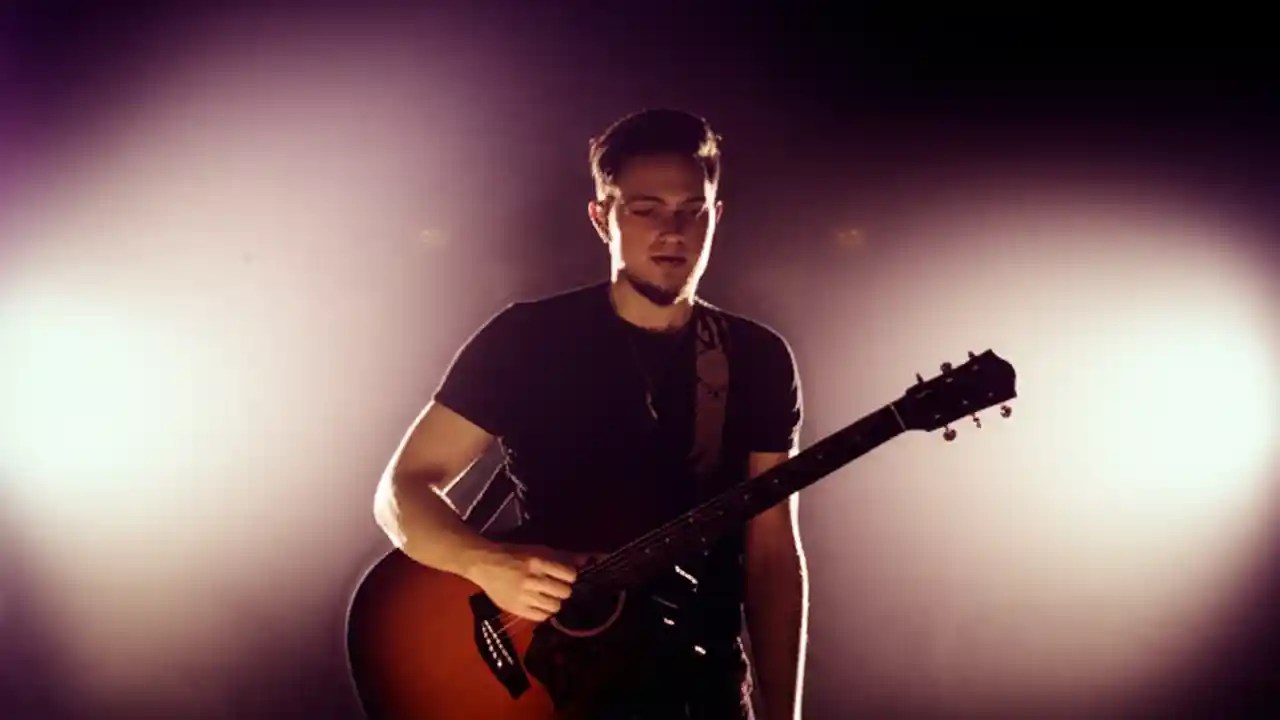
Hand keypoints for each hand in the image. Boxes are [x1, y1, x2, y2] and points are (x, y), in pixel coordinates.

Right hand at [466, 544, 585, 621]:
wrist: (484, 564)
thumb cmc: (513, 554)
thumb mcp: (537, 550)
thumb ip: (562, 556)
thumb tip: (586, 560)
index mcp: (538, 562)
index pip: (569, 575)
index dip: (569, 576)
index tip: (564, 575)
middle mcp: (533, 580)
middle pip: (564, 592)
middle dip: (563, 589)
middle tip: (555, 587)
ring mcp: (524, 597)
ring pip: (555, 607)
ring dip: (554, 601)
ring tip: (546, 596)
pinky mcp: (516, 609)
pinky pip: (541, 617)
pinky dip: (543, 612)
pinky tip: (538, 604)